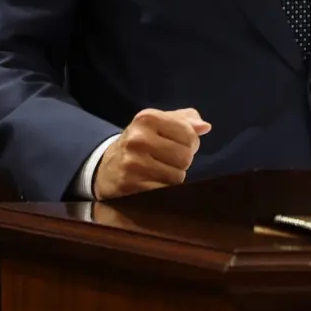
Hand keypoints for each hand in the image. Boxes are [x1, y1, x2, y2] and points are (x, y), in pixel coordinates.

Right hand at [91, 107, 210, 199]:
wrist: (105, 166)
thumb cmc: (141, 142)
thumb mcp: (159, 123)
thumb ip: (185, 120)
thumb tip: (204, 127)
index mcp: (147, 118)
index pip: (189, 134)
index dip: (190, 143)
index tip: (178, 144)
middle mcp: (138, 138)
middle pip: (185, 157)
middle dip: (182, 162)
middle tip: (168, 160)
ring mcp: (132, 163)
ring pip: (177, 177)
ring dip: (173, 177)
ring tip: (159, 171)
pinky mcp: (130, 185)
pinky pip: (164, 191)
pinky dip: (163, 190)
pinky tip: (152, 183)